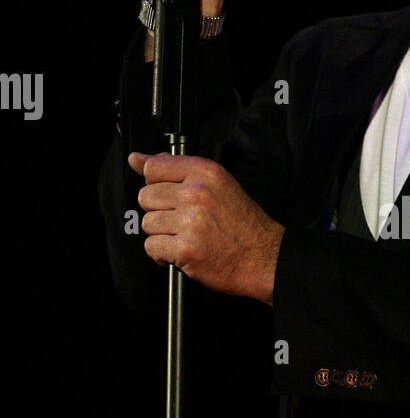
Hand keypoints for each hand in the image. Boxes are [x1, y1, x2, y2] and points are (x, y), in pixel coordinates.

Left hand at [128, 151, 284, 303]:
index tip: (160, 191)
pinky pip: (152, 247)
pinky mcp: (186, 248)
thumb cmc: (243, 225)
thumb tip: (138, 159)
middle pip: (146, 196)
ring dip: (162, 234)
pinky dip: (163, 254)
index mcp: (206, 173)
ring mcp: (191, 222)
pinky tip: (181, 251)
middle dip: (159, 211)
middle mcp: (197, 193)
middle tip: (181, 220)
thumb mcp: (218, 184)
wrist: (264, 258)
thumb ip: (178, 169)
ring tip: (184, 236)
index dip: (153, 182)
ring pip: (148, 223)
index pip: (154, 167)